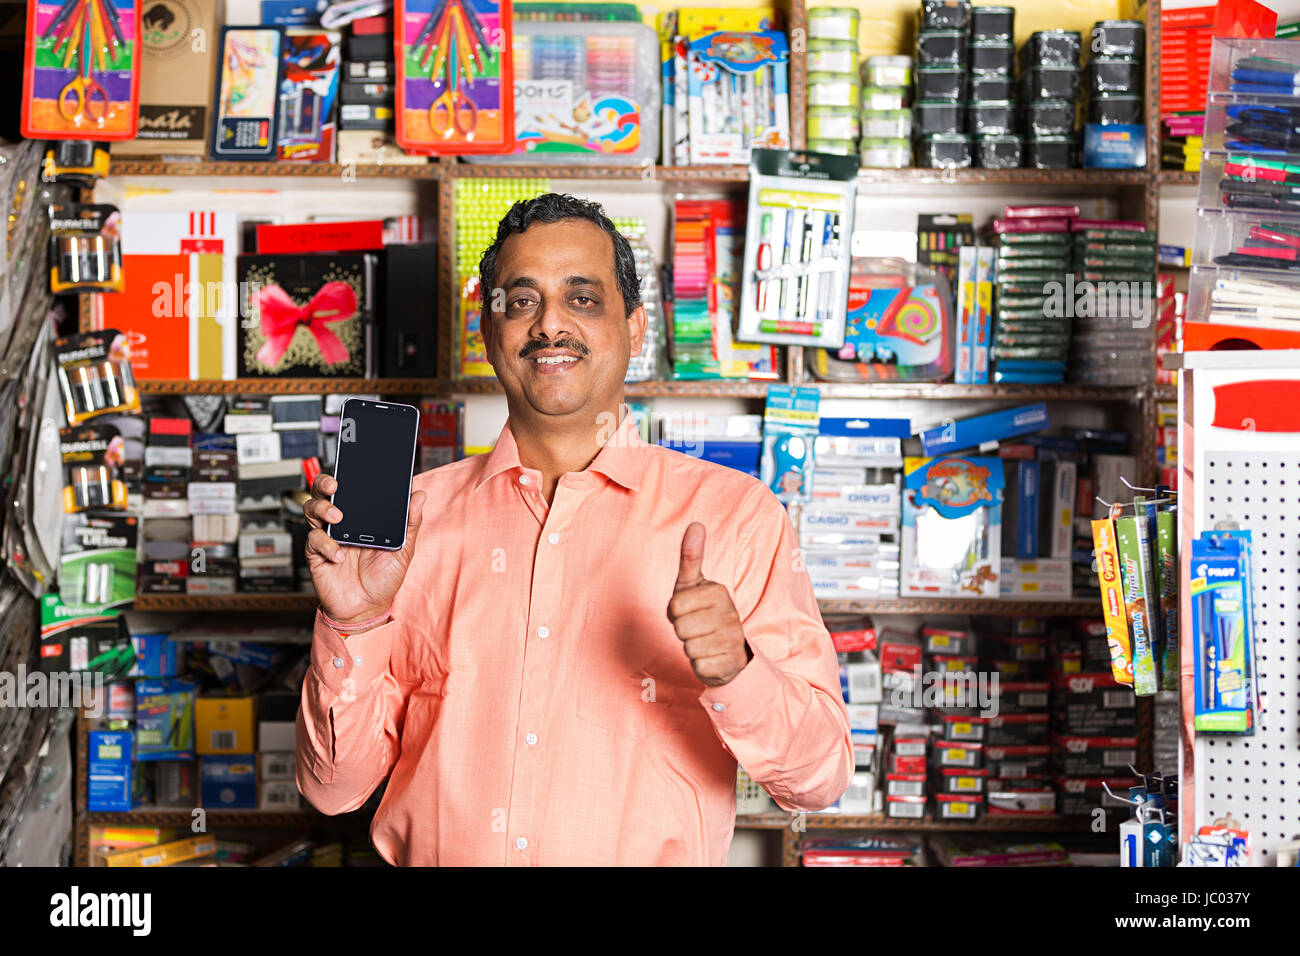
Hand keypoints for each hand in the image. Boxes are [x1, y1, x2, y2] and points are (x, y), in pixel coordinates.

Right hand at [303, 472, 425, 631]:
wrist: (366, 609)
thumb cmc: (383, 579)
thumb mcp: (403, 550)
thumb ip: (410, 523)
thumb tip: (418, 495)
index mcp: (362, 517)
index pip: (353, 488)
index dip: (351, 474)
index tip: (356, 464)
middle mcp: (342, 522)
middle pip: (325, 492)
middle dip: (325, 482)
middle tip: (335, 485)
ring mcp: (328, 536)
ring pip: (312, 509)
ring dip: (323, 508)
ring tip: (337, 517)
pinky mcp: (316, 553)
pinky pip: (313, 540)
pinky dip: (325, 544)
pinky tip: (338, 555)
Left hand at [667, 522, 750, 686]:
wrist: (731, 652)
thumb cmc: (704, 614)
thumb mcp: (693, 585)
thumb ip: (691, 556)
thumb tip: (696, 524)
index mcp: (719, 592)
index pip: (675, 606)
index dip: (675, 612)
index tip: (689, 611)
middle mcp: (730, 614)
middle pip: (680, 627)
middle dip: (682, 631)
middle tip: (696, 628)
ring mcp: (732, 639)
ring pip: (688, 648)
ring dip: (691, 648)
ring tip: (704, 641)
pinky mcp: (730, 663)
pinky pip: (698, 666)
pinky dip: (700, 665)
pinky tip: (711, 657)